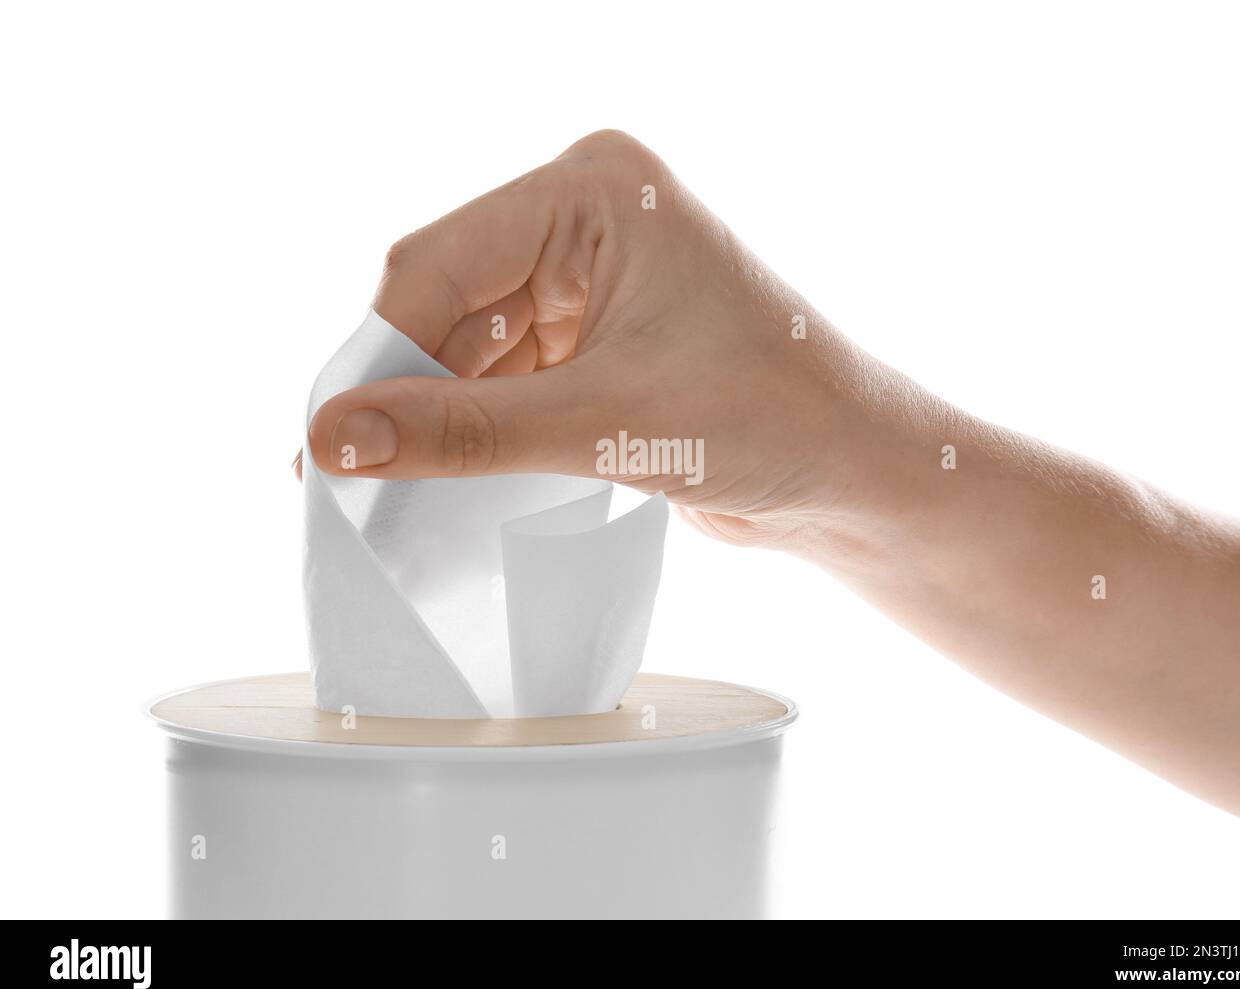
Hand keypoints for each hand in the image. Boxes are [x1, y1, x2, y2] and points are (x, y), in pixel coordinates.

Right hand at [304, 130, 918, 552]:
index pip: (440, 263)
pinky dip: (475, 428)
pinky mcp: (596, 336)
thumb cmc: (772, 420)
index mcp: (596, 190)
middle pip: (445, 301)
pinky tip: (448, 480)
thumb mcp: (604, 424)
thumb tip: (337, 437)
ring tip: (390, 492)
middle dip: (404, 390)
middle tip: (345, 473)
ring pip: (467, 346)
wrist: (854, 474)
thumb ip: (464, 431)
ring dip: (436, 416)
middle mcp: (586, 218)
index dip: (378, 357)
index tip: (330, 441)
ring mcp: (590, 278)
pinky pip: (504, 376)